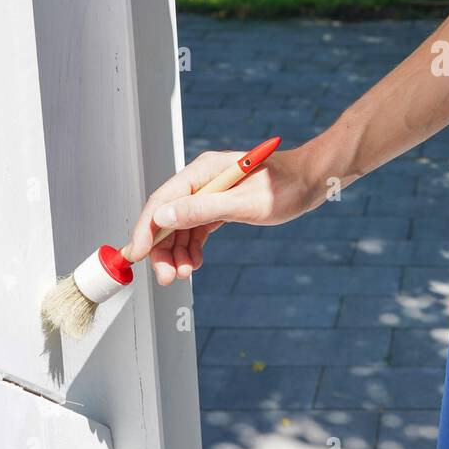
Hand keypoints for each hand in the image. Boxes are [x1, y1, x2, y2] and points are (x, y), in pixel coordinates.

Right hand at [126, 145, 323, 284]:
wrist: (311, 181)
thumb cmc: (286, 186)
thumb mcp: (245, 203)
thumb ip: (203, 210)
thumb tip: (162, 217)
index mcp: (203, 171)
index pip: (162, 201)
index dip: (146, 229)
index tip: (137, 254)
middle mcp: (202, 180)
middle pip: (167, 216)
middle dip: (162, 248)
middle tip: (166, 277)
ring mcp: (210, 192)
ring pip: (180, 226)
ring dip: (177, 252)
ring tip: (183, 275)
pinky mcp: (220, 205)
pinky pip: (197, 228)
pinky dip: (193, 247)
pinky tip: (195, 263)